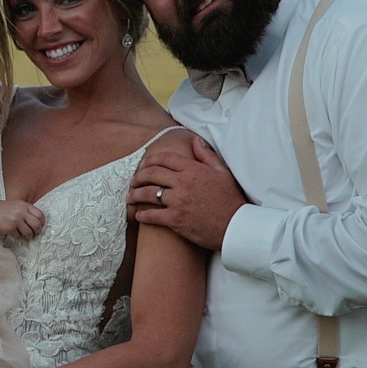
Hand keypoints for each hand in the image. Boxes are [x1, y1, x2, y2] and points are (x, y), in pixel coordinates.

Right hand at [0, 199, 45, 239]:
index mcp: (24, 205)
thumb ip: (26, 210)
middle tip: (33, 233)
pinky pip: (18, 236)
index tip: (39, 226)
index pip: (40, 215)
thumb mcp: (15, 205)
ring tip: (23, 234)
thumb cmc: (1, 209)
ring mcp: (15, 220)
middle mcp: (21, 212)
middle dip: (36, 231)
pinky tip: (12, 232)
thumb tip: (37, 221)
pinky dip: (17, 236)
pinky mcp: (9, 228)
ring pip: (29, 232)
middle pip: (37, 225)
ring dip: (27, 235)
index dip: (42, 222)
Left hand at [128, 136, 245, 250]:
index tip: (143, 166)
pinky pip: (152, 215)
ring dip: (135, 194)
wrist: (235, 226)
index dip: (150, 160)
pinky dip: (142, 215)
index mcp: (193, 170)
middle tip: (133, 181)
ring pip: (148, 193)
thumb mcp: (222, 172)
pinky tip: (138, 215)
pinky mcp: (175, 220)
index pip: (164, 159)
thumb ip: (206, 155)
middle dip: (138, 176)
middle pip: (151, 174)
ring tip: (130, 197)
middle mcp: (183, 183)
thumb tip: (195, 140)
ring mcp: (178, 201)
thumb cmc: (231, 200)